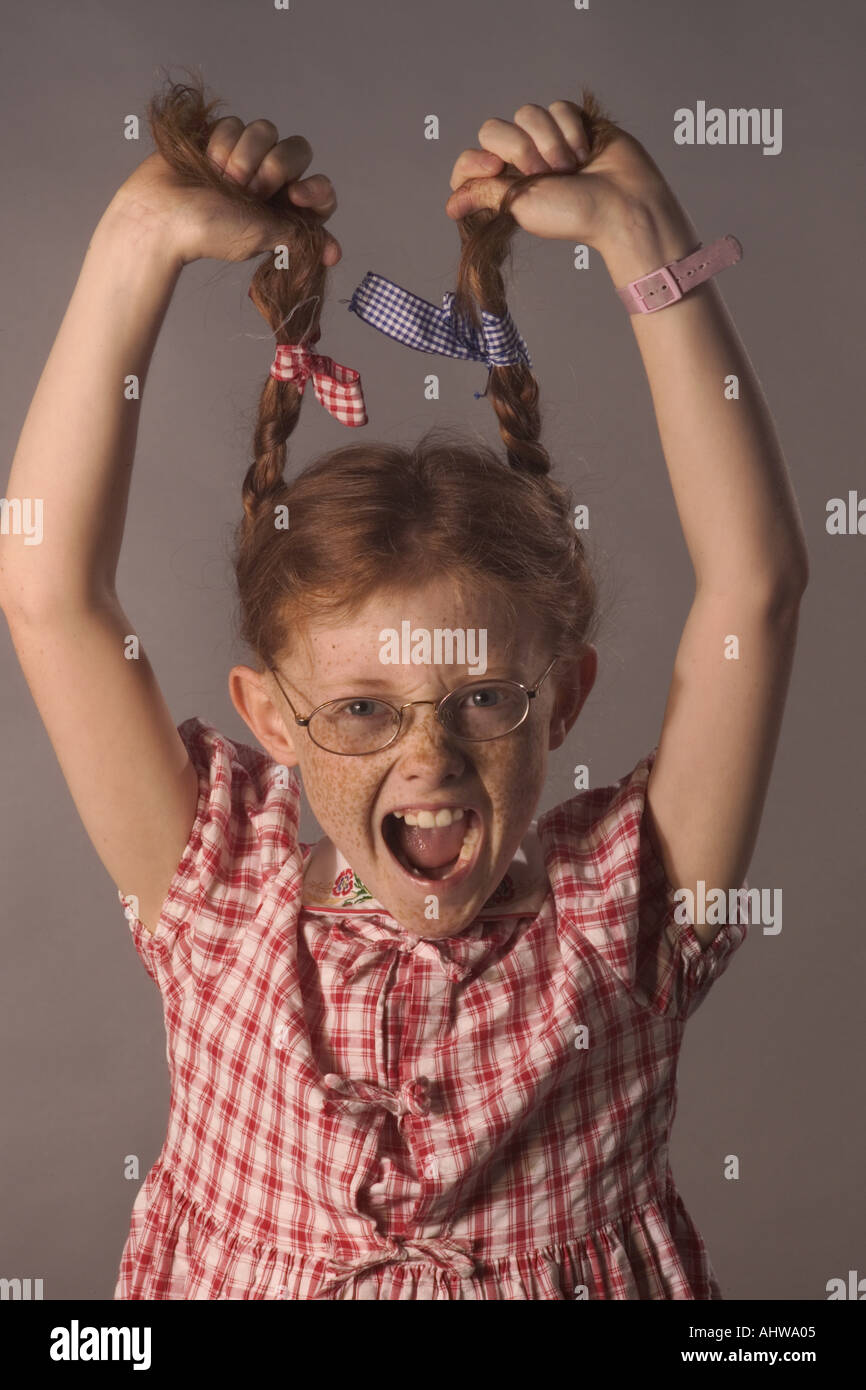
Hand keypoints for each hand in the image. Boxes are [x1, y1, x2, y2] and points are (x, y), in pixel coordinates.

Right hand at [109, 116, 341, 267]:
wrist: (164, 215)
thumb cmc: (211, 232)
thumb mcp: (263, 238)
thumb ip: (300, 236)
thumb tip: (334, 252)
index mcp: (287, 209)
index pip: (323, 191)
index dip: (316, 189)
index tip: (297, 195)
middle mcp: (272, 182)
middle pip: (299, 149)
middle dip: (275, 166)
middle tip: (250, 189)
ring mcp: (247, 157)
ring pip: (266, 130)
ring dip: (244, 156)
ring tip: (223, 179)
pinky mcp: (221, 138)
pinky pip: (236, 123)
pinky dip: (220, 144)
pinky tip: (206, 164)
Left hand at [444, 100, 678, 253]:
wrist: (620, 202)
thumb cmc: (572, 213)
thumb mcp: (519, 206)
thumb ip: (484, 195)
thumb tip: (451, 206)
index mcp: (503, 184)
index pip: (468, 163)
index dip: (474, 161)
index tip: (494, 167)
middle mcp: (520, 161)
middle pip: (492, 129)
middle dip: (518, 148)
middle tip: (544, 173)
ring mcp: (546, 140)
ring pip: (526, 113)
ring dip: (549, 141)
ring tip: (571, 167)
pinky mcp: (572, 123)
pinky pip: (557, 107)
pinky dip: (570, 130)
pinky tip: (586, 153)